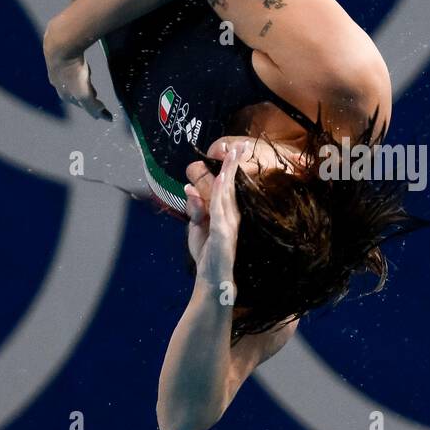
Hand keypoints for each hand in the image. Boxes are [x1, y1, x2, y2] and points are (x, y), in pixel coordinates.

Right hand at [43, 21, 112, 120]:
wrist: (60, 48)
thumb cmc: (72, 72)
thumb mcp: (84, 93)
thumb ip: (93, 106)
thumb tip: (104, 116)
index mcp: (64, 94)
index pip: (79, 103)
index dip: (89, 105)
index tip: (98, 104)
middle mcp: (58, 83)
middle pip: (73, 91)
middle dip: (83, 93)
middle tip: (94, 92)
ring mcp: (57, 69)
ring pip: (70, 77)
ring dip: (79, 79)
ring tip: (87, 77)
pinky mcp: (59, 56)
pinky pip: (70, 64)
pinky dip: (76, 66)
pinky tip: (80, 61)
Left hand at [184, 142, 243, 293]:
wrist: (211, 284)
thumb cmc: (207, 256)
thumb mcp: (197, 229)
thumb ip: (195, 209)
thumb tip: (189, 188)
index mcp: (227, 215)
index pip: (229, 188)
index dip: (231, 169)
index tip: (234, 149)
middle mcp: (231, 217)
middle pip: (232, 187)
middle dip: (235, 165)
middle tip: (240, 145)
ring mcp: (229, 226)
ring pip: (228, 195)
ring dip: (230, 174)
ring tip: (232, 155)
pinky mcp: (223, 236)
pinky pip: (220, 211)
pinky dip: (221, 195)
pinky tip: (222, 181)